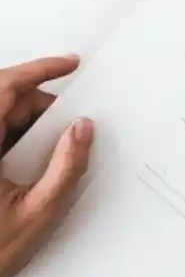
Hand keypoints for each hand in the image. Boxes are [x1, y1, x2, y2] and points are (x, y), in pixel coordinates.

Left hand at [0, 55, 94, 276]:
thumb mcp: (39, 211)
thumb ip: (66, 166)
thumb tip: (84, 129)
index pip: (5, 88)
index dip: (39, 70)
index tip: (70, 64)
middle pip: (5, 103)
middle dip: (41, 106)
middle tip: (75, 122)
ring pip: (1, 122)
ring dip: (29, 127)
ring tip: (58, 149)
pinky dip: (17, 143)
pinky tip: (37, 163)